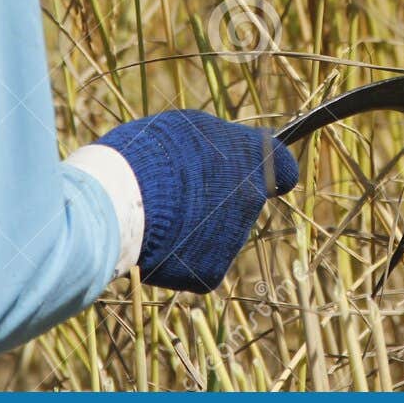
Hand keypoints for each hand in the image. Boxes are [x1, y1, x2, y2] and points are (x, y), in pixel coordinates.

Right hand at [97, 110, 298, 291]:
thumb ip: (220, 143)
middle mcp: (253, 201)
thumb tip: (231, 152)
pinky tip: (154, 240)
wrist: (120, 202)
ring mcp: (234, 240)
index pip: (283, 168)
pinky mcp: (210, 274)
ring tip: (156, 213)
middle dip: (217, 199)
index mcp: (255, 159)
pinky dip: (177, 255)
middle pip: (241, 202)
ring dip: (194, 226)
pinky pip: (195, 262)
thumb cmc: (151, 153)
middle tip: (179, 191)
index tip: (249, 170)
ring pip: (216, 234)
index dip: (267, 170)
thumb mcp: (190, 128)